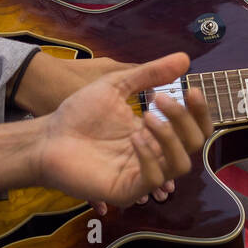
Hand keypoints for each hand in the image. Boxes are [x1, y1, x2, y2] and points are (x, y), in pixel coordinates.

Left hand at [35, 52, 212, 206]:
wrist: (48, 134)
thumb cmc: (79, 113)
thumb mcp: (117, 84)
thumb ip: (150, 73)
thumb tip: (185, 58)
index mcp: (156, 132)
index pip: (195, 127)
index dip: (200, 110)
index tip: (192, 89)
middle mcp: (155, 154)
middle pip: (194, 144)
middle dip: (184, 118)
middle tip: (160, 99)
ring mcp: (142, 173)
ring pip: (181, 164)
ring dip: (170, 137)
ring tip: (146, 116)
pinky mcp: (125, 189)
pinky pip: (152, 179)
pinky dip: (150, 158)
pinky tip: (134, 138)